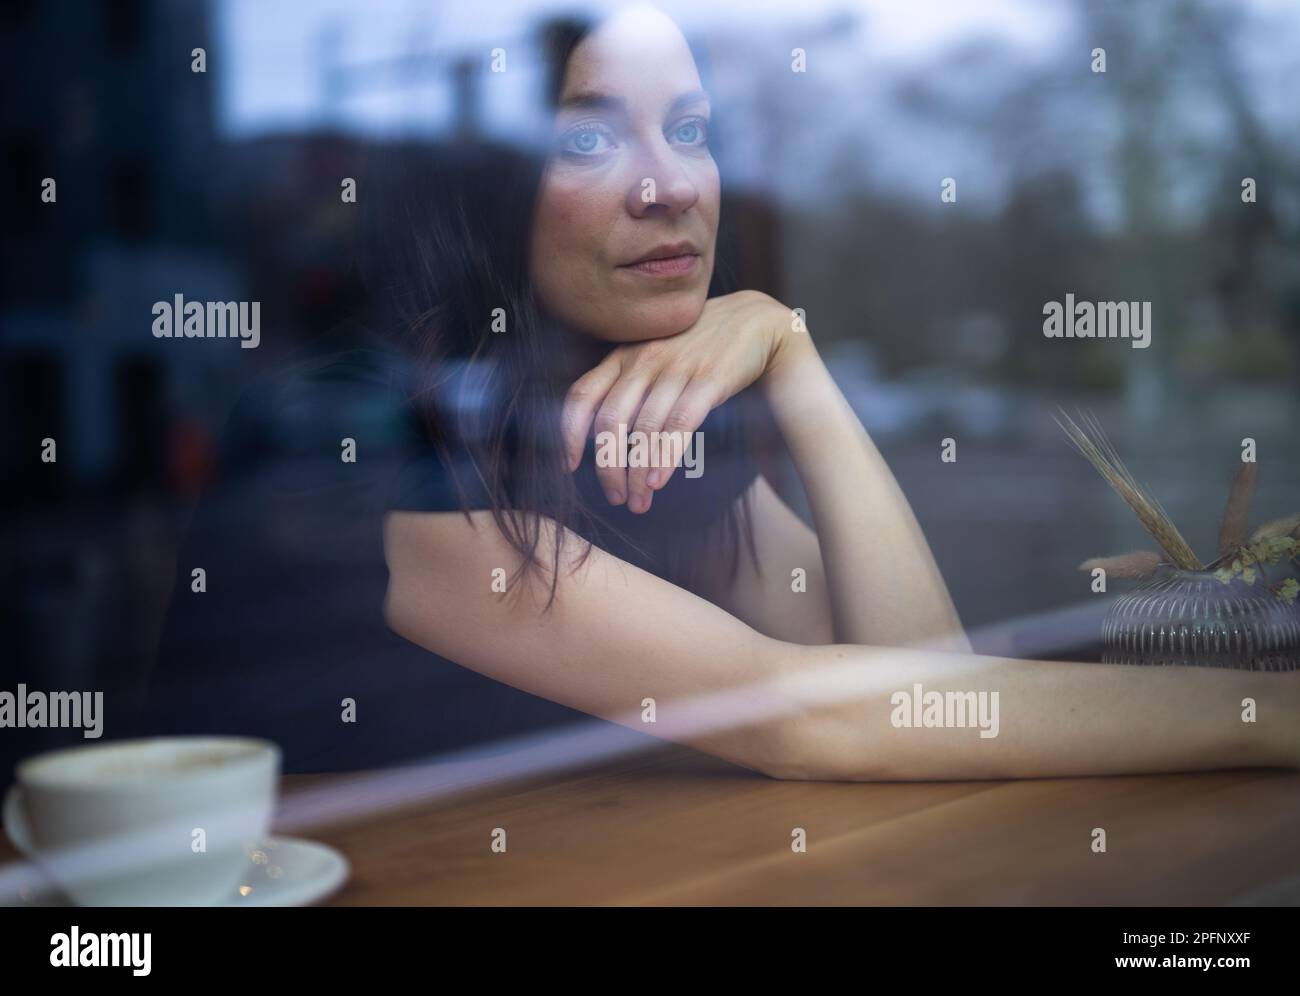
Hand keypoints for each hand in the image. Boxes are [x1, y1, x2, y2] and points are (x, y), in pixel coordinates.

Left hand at [561, 289, 807, 512]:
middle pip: (609, 422)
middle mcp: (643, 361)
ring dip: (636, 474)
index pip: (582, 396)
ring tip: (639, 502)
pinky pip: (679, 424)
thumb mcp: (653, 356)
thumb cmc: (698, 347)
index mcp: (622, 357)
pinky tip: (658, 481)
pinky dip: (665, 457)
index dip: (569, 434)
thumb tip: (602, 437)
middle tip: (616, 497)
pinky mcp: (708, 381)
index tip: (570, 466)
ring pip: (643, 430)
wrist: (755, 321)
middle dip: (607, 468)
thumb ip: (627, 386)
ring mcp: (675, 370)